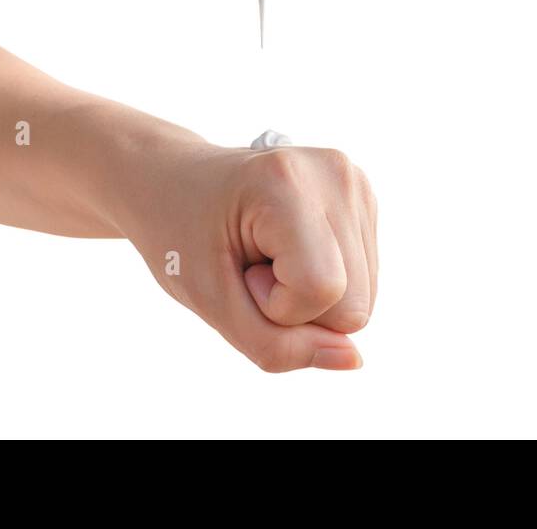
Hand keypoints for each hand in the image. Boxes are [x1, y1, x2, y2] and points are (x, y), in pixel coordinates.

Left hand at [117, 144, 377, 372]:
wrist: (171, 179)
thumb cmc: (180, 238)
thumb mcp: (210, 301)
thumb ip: (277, 345)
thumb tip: (353, 360)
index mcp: (288, 183)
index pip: (323, 289)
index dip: (277, 307)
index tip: (239, 271)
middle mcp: (336, 175)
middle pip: (355, 305)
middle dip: (299, 307)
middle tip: (250, 265)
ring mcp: (355, 183)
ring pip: (364, 297)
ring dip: (312, 296)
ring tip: (267, 254)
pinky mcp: (364, 197)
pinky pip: (363, 279)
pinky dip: (325, 281)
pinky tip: (287, 247)